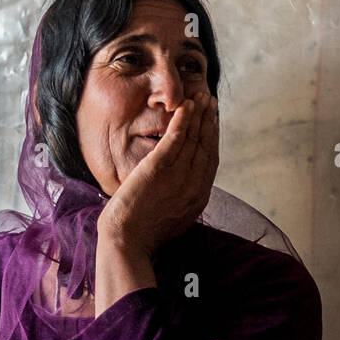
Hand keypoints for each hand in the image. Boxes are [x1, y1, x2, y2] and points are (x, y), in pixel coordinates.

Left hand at [97, 91, 218, 258]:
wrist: (126, 242)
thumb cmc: (142, 235)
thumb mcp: (172, 218)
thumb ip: (182, 199)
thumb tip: (185, 188)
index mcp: (198, 199)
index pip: (210, 161)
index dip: (213, 138)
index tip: (213, 123)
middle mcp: (193, 186)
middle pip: (206, 146)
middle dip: (210, 121)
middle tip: (211, 102)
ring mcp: (178, 177)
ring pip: (194, 139)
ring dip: (200, 114)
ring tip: (202, 97)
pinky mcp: (158, 168)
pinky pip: (176, 138)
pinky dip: (183, 119)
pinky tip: (186, 105)